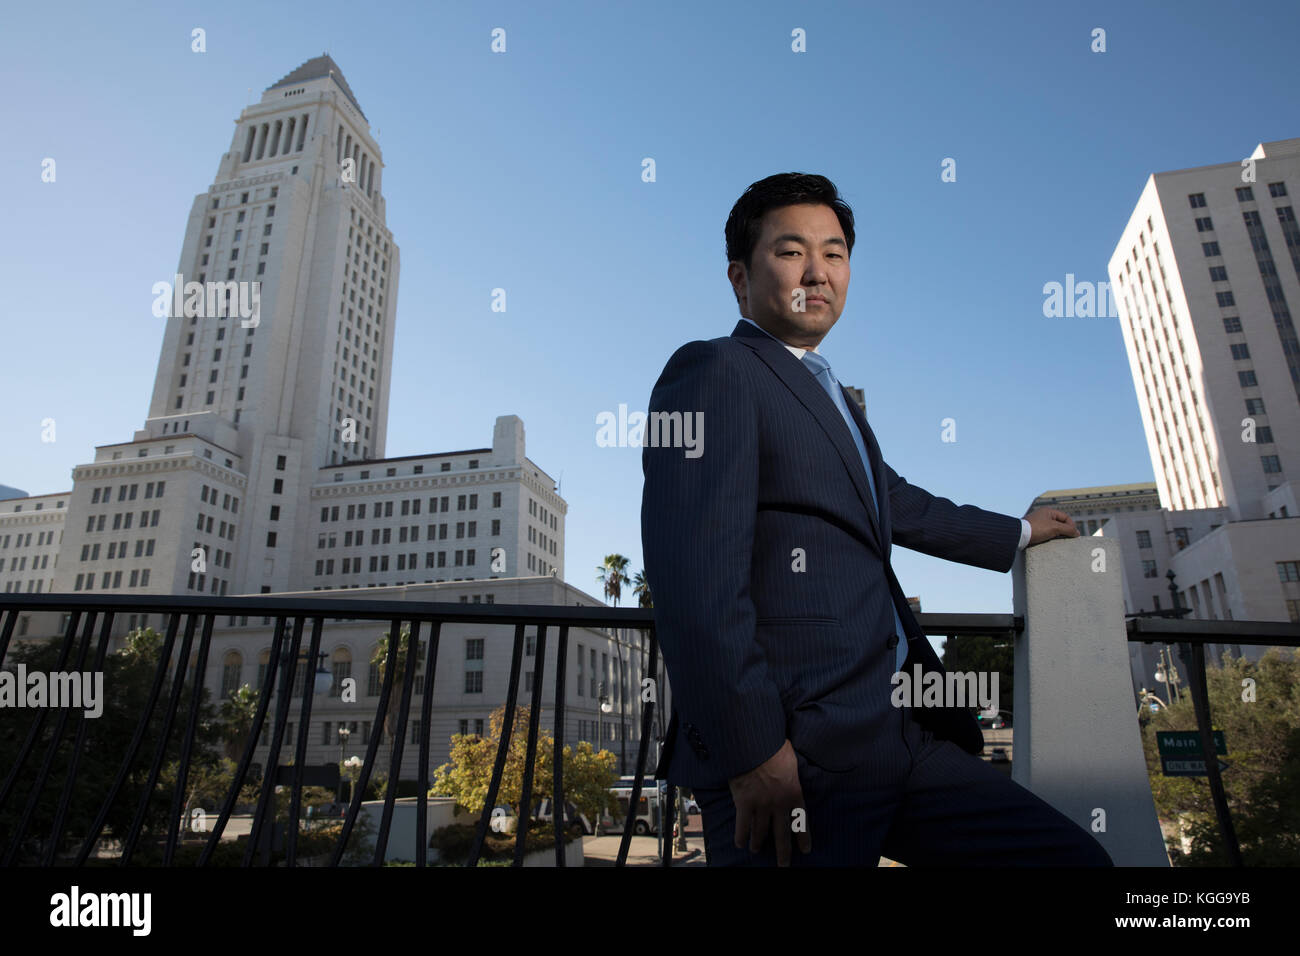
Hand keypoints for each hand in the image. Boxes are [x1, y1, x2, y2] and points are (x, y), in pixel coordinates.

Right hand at [728, 739, 810, 864]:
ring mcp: (761, 805)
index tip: (805, 850)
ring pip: (760, 832)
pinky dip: (741, 836)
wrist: (753, 744)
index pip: (801, 821)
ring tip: (756, 850)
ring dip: (758, 843)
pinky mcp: (744, 803)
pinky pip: (743, 825)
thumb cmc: (773, 746)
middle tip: (783, 865)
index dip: (803, 837)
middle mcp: (779, 804)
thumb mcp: (791, 759)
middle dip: (783, 852)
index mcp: (794, 793)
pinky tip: (740, 843)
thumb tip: (792, 771)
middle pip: (781, 834)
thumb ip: (792, 773)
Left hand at [1022, 507, 1079, 546]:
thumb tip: (1077, 533)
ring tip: (1061, 541)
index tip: (1074, 534)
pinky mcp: (1034, 530)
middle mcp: (1043, 515)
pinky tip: (1052, 542)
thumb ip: (1067, 529)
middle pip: (1059, 522)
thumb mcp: (1055, 528)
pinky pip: (1046, 533)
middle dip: (1065, 530)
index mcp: (1048, 511)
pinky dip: (1051, 537)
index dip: (1071, 525)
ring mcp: (1038, 523)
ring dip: (1058, 534)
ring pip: (1053, 528)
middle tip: (1069, 538)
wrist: (1019, 535)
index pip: (1065, 517)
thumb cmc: (1037, 529)